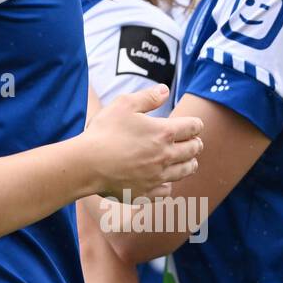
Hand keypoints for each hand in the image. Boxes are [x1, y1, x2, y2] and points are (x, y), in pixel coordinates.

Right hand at [80, 85, 202, 199]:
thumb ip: (147, 97)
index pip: (193, 127)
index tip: (194, 124)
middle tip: (194, 142)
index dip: (196, 124)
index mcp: (164, 132)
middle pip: (193, 150)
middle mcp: (166, 155)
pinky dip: (169, 184)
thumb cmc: (104, 132)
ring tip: (188, 161)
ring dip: (189, 164)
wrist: (87, 164)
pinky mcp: (147, 192)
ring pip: (185, 171)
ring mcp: (157, 176)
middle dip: (195, 144)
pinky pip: (167, 190)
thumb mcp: (123, 104)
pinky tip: (164, 179)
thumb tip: (166, 90)